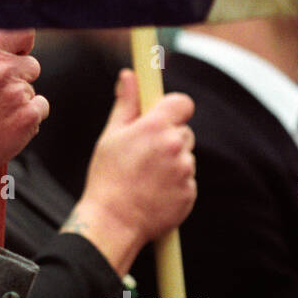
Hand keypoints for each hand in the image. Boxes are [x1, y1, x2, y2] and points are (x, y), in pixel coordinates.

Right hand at [0, 29, 48, 174]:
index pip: (16, 33)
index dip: (24, 41)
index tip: (21, 50)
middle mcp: (1, 72)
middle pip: (31, 65)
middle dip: (22, 79)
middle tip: (1, 98)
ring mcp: (17, 93)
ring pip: (33, 90)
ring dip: (23, 101)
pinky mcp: (30, 114)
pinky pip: (41, 107)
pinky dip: (30, 117)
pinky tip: (10, 126)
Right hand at [66, 69, 195, 274]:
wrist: (113, 222)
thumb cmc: (107, 177)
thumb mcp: (111, 136)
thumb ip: (126, 103)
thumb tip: (129, 76)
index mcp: (155, 127)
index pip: (183, 103)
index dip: (174, 108)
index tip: (164, 114)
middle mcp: (174, 145)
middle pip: (183, 131)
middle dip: (168, 138)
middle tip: (144, 154)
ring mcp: (184, 170)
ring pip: (185, 157)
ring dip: (171, 162)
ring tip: (145, 177)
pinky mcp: (190, 193)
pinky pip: (187, 180)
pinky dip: (175, 184)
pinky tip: (153, 192)